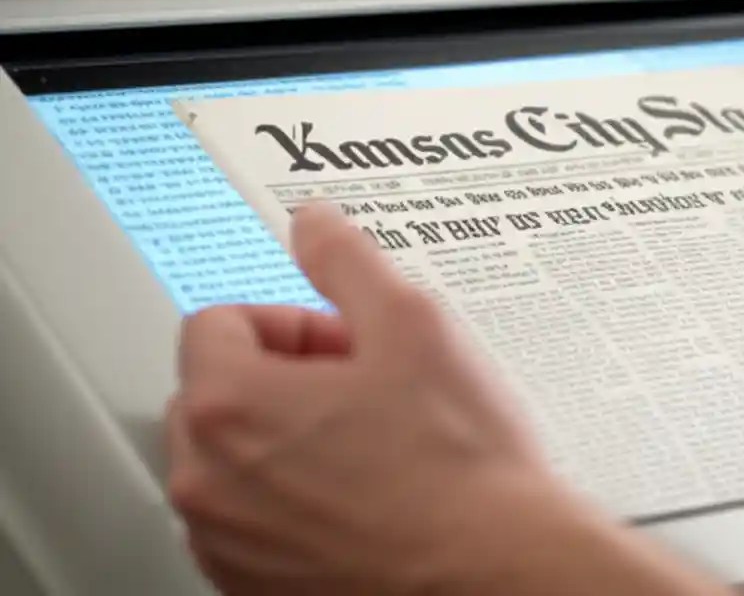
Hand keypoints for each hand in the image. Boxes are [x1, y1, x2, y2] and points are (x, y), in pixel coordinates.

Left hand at [168, 203, 733, 595]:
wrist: (496, 571)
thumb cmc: (458, 466)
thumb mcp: (413, 325)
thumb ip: (346, 260)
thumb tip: (312, 223)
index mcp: (228, 406)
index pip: (219, 322)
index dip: (295, 322)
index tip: (349, 345)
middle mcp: (207, 482)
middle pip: (219, 392)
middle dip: (286, 380)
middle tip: (366, 392)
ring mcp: (227, 543)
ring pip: (234, 461)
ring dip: (286, 442)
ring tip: (372, 448)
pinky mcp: (253, 586)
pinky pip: (251, 522)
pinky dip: (292, 503)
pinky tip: (365, 498)